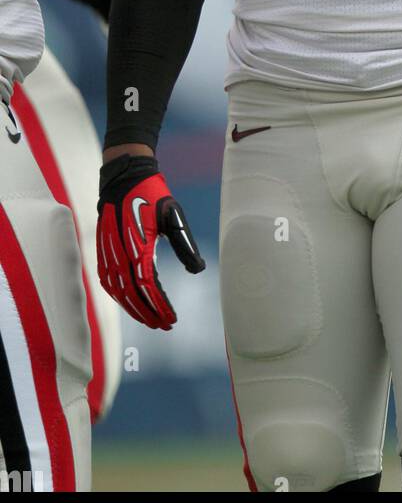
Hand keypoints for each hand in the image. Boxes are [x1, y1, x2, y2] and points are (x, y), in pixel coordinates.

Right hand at [97, 154, 204, 329]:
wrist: (123, 177)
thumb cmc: (152, 194)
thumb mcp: (174, 215)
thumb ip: (185, 244)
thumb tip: (198, 270)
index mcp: (138, 246)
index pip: (148, 286)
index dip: (159, 306)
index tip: (172, 319)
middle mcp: (120, 253)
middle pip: (132, 294)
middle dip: (148, 313)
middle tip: (165, 325)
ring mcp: (108, 252)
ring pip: (118, 291)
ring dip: (133, 308)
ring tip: (150, 320)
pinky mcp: (103, 250)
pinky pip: (107, 281)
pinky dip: (118, 296)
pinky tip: (129, 303)